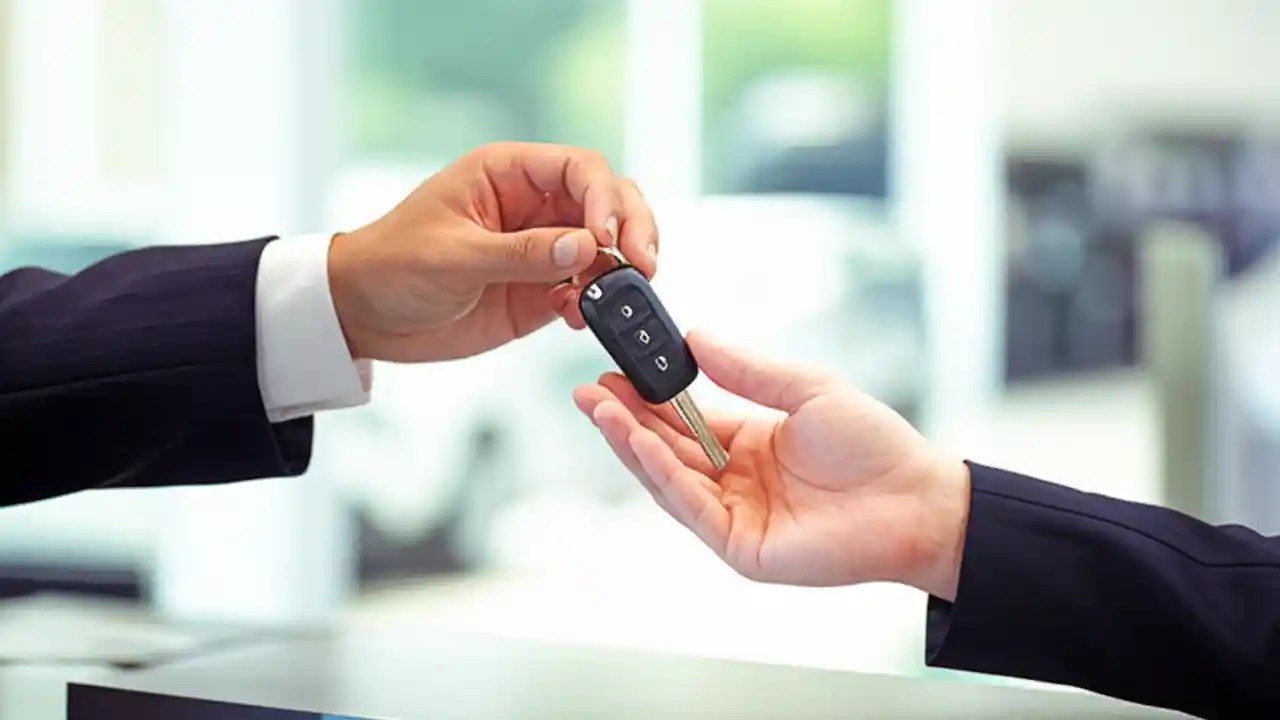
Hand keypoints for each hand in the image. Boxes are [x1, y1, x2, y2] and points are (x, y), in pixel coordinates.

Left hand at [328, 142, 657, 361]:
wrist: (364, 315)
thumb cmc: (391, 266)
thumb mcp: (453, 256)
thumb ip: (522, 253)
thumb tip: (585, 247)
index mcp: (508, 174)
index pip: (580, 169)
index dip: (604, 200)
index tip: (606, 240)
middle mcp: (533, 205)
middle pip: (608, 202)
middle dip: (632, 229)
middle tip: (640, 267)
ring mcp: (542, 248)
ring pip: (606, 247)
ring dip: (621, 271)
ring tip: (616, 298)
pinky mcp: (541, 290)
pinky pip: (587, 290)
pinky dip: (597, 304)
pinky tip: (581, 318)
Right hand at [573, 332, 971, 599]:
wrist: (917, 500)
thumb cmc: (875, 447)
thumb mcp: (807, 389)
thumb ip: (749, 369)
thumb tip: (698, 338)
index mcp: (750, 441)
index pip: (682, 419)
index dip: (646, 397)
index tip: (614, 370)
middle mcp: (735, 479)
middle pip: (664, 449)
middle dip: (624, 419)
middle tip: (587, 390)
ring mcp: (735, 515)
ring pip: (667, 478)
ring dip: (630, 443)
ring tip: (600, 409)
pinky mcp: (741, 546)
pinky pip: (691, 507)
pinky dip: (662, 475)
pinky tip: (640, 444)